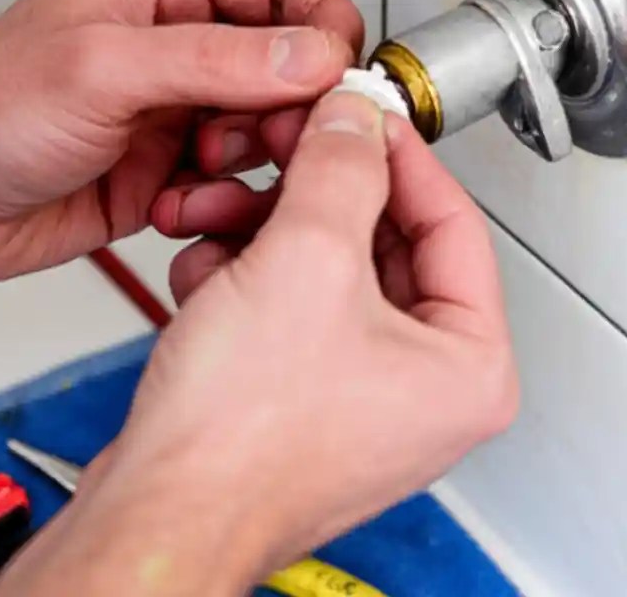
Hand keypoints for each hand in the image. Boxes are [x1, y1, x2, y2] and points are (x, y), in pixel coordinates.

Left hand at [0, 0, 362, 284]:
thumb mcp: (102, 69)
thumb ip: (215, 60)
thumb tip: (312, 55)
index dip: (323, 26)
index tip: (333, 81)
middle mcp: (178, 43)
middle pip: (292, 65)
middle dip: (289, 112)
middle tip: (270, 145)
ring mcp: (178, 109)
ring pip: (271, 132)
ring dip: (252, 166)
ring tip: (201, 176)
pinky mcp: (172, 171)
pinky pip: (237, 187)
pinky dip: (220, 206)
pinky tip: (173, 210)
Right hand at [0, 93, 517, 595]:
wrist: (156, 514)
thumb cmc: (238, 443)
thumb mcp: (304, 262)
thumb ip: (341, 169)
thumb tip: (357, 118)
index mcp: (470, 368)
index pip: (453, 222)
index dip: (399, 154)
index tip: (360, 113)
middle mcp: (427, 388)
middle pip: (385, 245)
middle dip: (316, 194)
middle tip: (286, 146)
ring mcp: (365, 397)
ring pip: (327, 273)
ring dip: (267, 233)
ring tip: (219, 215)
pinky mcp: (305, 400)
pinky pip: (292, 310)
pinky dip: (247, 283)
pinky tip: (206, 279)